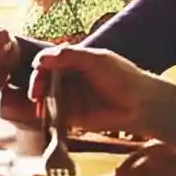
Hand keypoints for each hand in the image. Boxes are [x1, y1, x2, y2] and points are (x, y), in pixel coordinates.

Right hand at [29, 46, 155, 133]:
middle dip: (37, 86)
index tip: (38, 69)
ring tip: (38, 109)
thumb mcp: (95, 60)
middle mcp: (68, 78)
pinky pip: (54, 116)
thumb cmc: (121, 77)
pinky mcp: (72, 117)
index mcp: (73, 61)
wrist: (140, 105)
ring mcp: (69, 98)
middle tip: (36, 94)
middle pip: (44, 80)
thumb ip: (69, 56)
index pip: (49, 60)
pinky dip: (46, 117)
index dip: (40, 65)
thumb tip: (40, 58)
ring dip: (39, 103)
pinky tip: (43, 118)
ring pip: (46, 98)